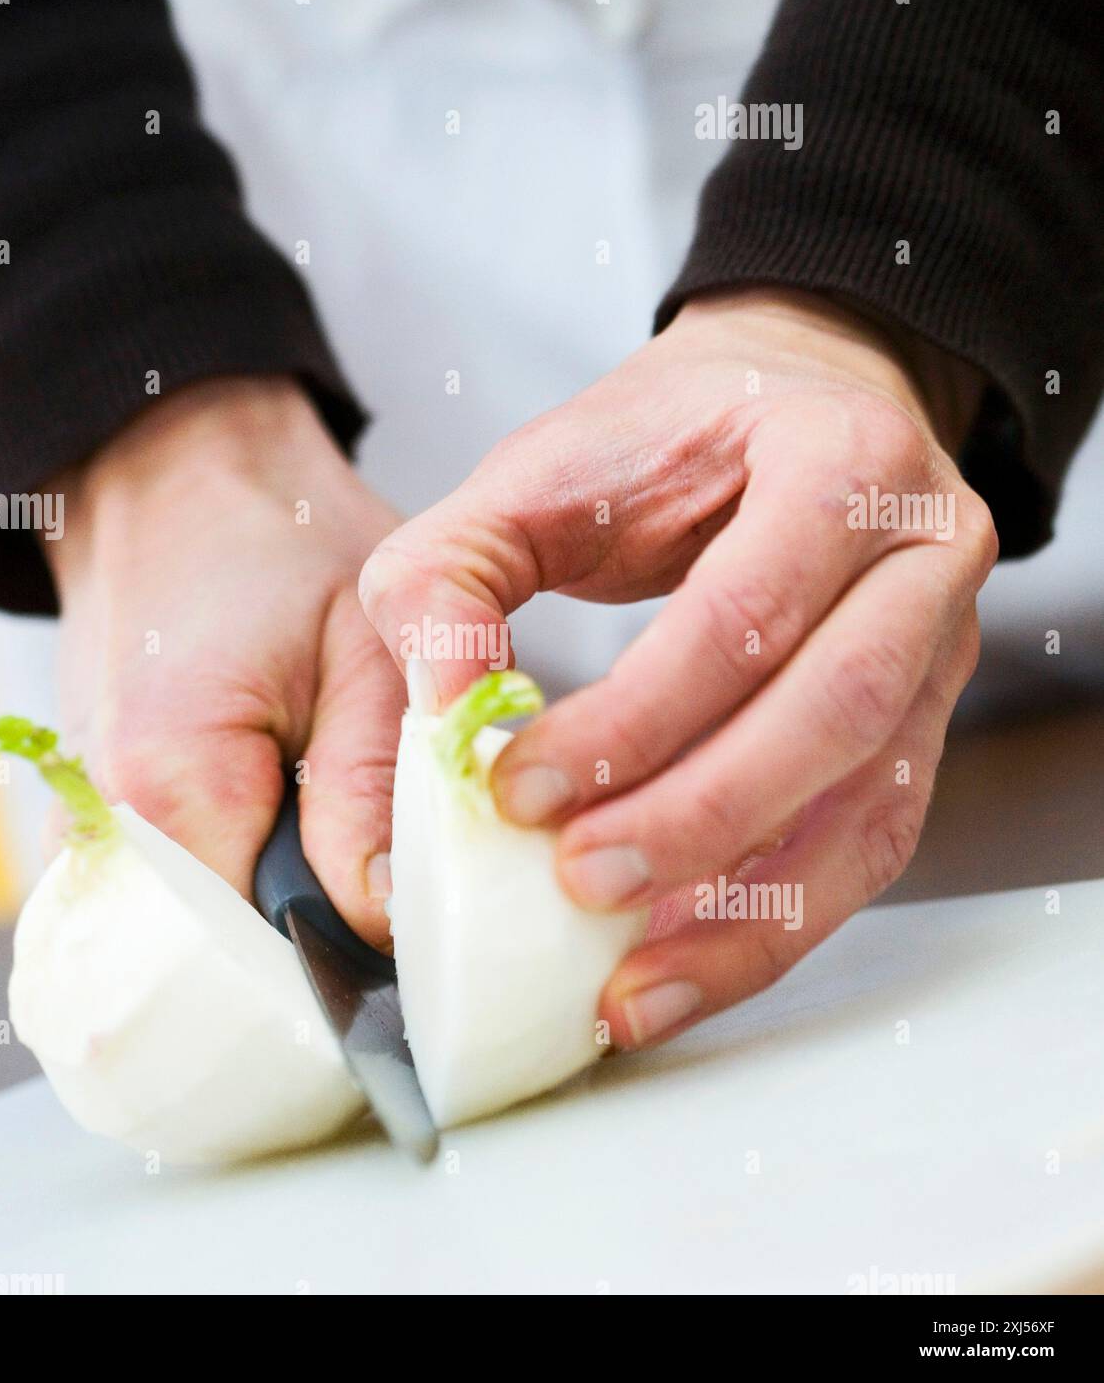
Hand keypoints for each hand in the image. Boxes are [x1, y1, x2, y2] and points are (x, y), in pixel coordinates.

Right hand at [43, 376, 402, 946]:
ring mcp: (90, 823)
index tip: (407, 965)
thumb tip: (384, 921)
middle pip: (215, 965)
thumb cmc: (278, 540)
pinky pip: (164, 899)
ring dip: (267, 922)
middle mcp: (108, 824)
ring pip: (190, 937)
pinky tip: (279, 842)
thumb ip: (373, 790)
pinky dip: (226, 894)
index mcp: (173, 786)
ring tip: (332, 851)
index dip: (340, 979)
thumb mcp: (368, 647)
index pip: (254, 962)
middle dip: (305, 960)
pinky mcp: (96, 814)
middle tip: (383, 897)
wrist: (176, 473)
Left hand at [360, 287, 996, 1037]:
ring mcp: (938, 647)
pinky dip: (778, 919)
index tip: (518, 786)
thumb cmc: (662, 441)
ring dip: (749, 911)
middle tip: (579, 882)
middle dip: (697, 820)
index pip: (743, 612)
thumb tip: (443, 714)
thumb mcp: (533, 469)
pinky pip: (869, 843)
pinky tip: (687, 963)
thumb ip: (451, 573)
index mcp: (839, 461)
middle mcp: (919, 557)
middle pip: (830, 714)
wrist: (783, 401)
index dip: (632, 718)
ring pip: (871, 806)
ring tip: (633, 981)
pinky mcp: (919, 724)